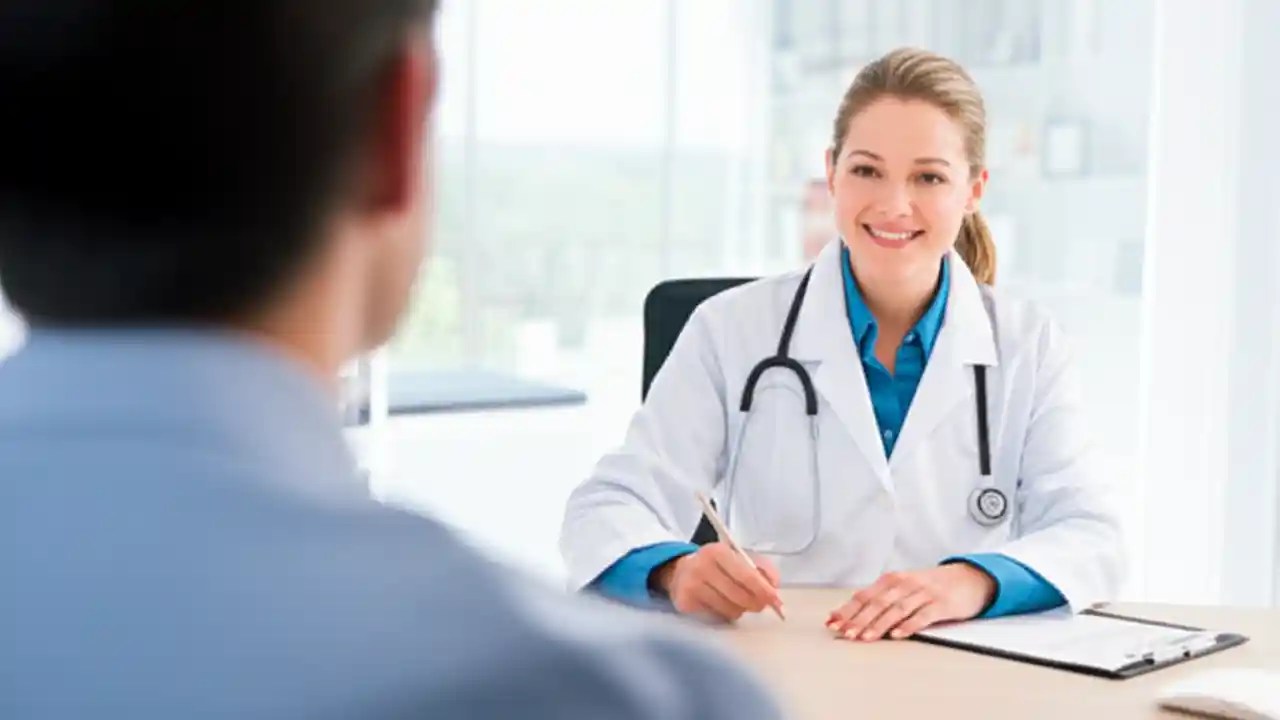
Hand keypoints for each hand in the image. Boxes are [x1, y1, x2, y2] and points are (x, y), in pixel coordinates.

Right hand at [654, 543, 781, 621]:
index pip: (746, 575)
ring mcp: (691, 587)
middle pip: (739, 596)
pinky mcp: (685, 604)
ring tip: (737, 601)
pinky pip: (716, 617)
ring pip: (729, 610)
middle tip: (760, 604)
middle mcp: (702, 567)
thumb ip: (761, 568)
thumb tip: (775, 586)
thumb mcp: (737, 557)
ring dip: (740, 610)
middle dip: (755, 603)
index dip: (763, 589)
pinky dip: (724, 614)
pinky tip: (721, 604)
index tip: (775, 599)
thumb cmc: (716, 565)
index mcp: (718, 551)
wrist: (680, 570)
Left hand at [825, 564, 995, 640]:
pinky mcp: (941, 604)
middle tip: (845, 633)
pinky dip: (909, 625)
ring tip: (866, 637)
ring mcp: (924, 593)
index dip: (847, 609)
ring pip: (897, 609)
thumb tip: (849, 615)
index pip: (864, 595)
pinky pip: (923, 615)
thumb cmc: (930, 586)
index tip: (833, 622)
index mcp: (892, 580)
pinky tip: (898, 634)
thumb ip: (880, 600)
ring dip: (879, 624)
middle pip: (877, 603)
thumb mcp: (903, 588)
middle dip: (859, 619)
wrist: (968, 578)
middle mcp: (905, 584)